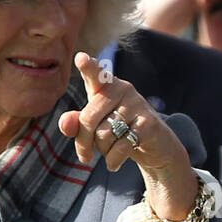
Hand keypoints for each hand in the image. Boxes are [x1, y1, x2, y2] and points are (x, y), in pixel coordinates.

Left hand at [60, 52, 198, 220]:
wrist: (156, 147)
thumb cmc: (120, 132)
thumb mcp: (95, 126)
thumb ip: (76, 123)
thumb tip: (65, 122)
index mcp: (107, 85)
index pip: (95, 74)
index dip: (88, 67)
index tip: (81, 58)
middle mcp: (123, 89)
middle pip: (89, 119)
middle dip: (83, 142)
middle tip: (84, 156)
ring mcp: (137, 105)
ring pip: (104, 134)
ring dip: (102, 151)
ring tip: (109, 152)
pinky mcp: (149, 124)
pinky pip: (120, 146)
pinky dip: (113, 160)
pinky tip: (114, 164)